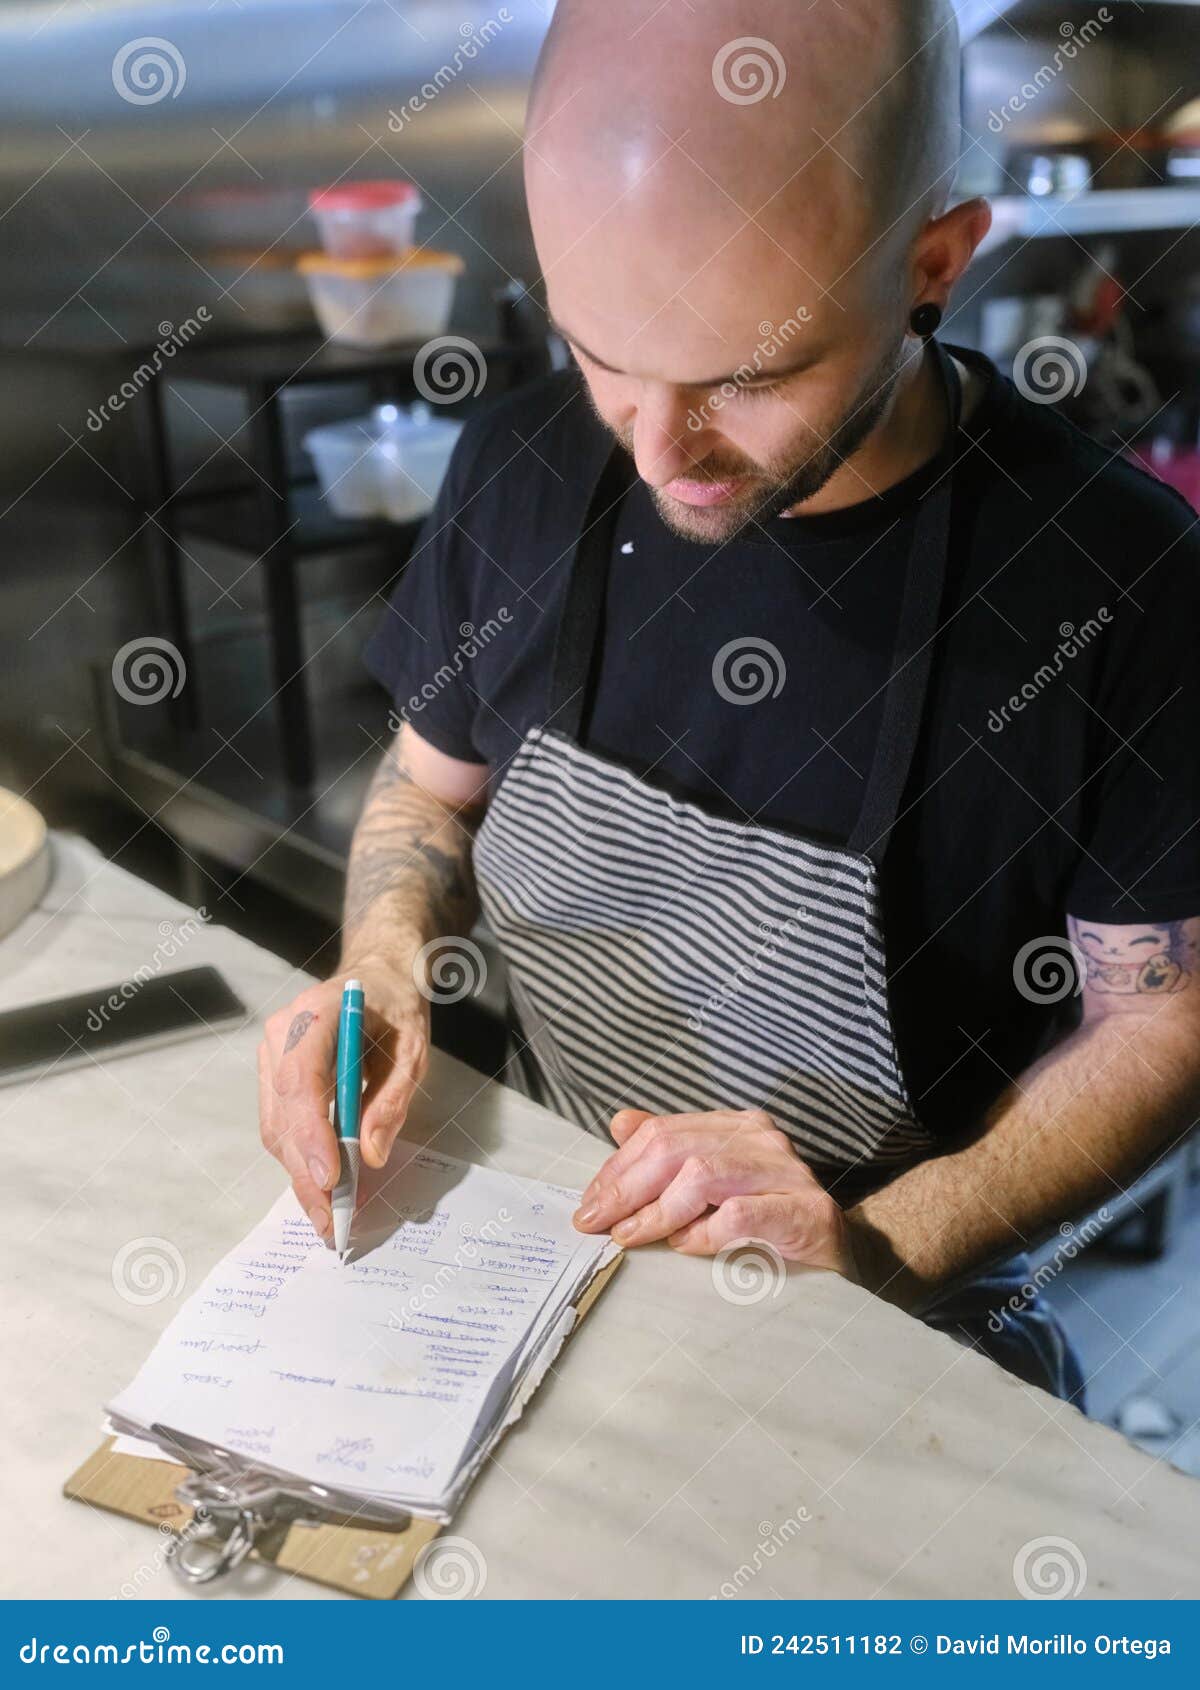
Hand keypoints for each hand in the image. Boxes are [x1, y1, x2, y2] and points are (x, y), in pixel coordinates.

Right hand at [258, 961, 429, 1240]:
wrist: (376, 977)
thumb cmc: (396, 1008)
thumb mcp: (413, 1048)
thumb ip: (393, 1097)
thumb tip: (370, 1154)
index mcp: (317, 1014)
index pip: (301, 1078)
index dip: (312, 1132)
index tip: (330, 1178)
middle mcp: (281, 1033)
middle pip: (284, 1114)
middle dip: (307, 1172)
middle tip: (333, 1220)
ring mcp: (271, 1055)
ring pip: (276, 1127)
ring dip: (301, 1174)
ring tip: (330, 1214)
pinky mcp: (273, 1076)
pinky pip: (280, 1125)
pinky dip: (301, 1159)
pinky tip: (323, 1187)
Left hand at [572, 1108, 857, 1277]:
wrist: (840, 1246)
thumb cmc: (769, 1214)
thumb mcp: (714, 1180)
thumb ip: (671, 1151)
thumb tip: (619, 1125)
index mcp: (735, 1125)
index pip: (662, 1132)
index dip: (618, 1167)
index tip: (589, 1203)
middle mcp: (760, 1138)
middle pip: (676, 1149)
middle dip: (626, 1188)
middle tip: (596, 1222)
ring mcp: (784, 1171)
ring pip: (702, 1176)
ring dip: (657, 1211)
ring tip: (632, 1237)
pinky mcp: (802, 1210)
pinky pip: (738, 1215)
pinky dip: (703, 1233)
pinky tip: (686, 1247)